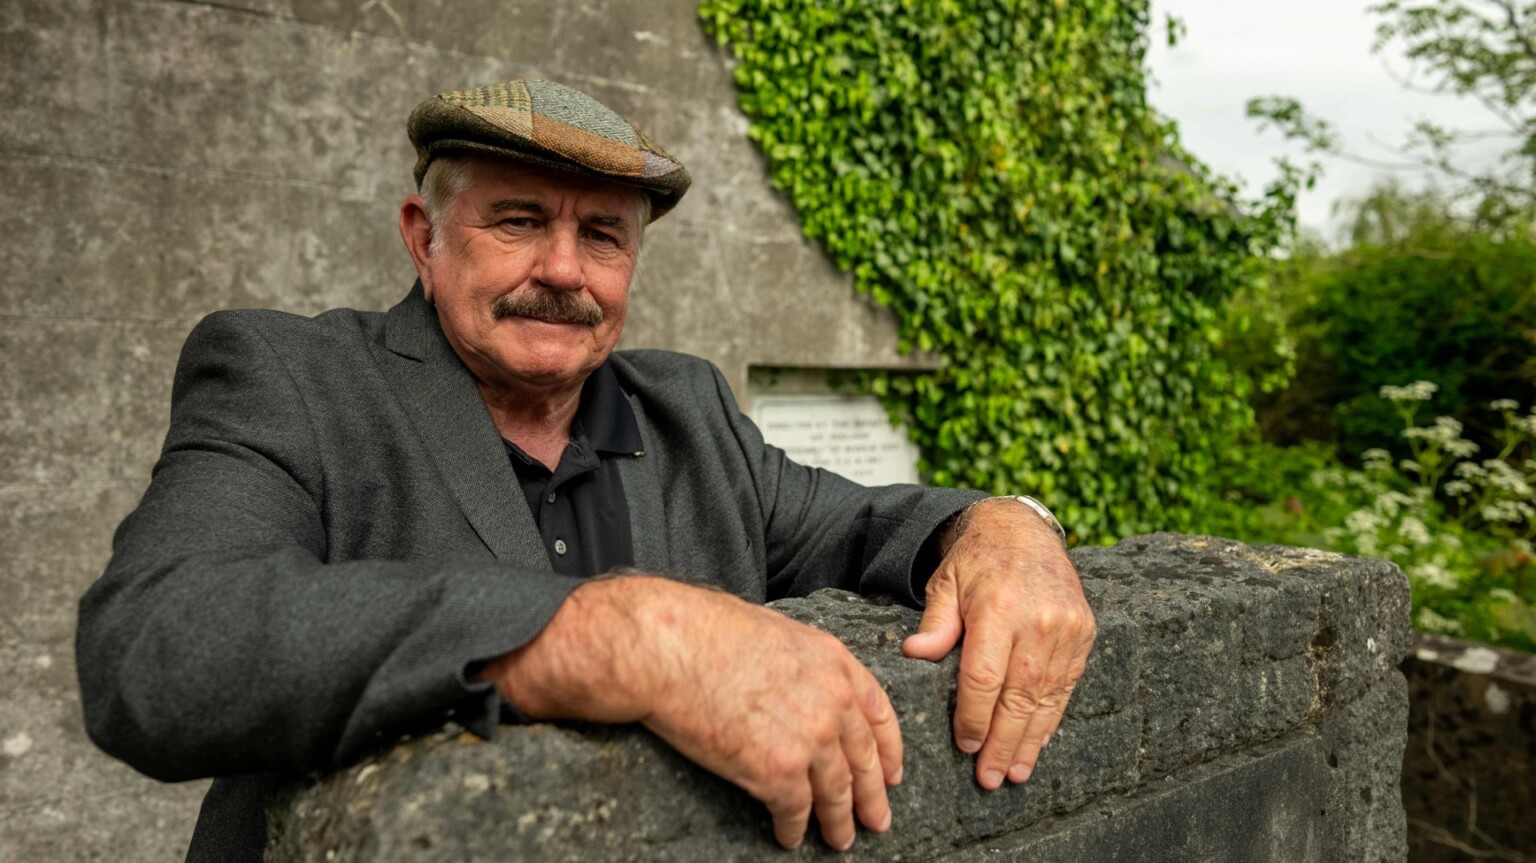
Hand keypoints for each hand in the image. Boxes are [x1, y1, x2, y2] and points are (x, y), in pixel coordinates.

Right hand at [482, 576, 902, 851]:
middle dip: (871, 796)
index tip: (891, 773)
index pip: (879, 715)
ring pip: (835, 794)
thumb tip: (805, 689)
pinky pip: (794, 812)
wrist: (671, 650)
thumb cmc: (708, 633)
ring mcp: (810, 741)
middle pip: (863, 762)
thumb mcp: (778, 634)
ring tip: (840, 839)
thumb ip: (805, 666)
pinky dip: (792, 830)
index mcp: (836, 664)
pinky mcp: (778, 774)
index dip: (888, 750)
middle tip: (877, 820)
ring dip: (838, 822)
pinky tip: (789, 837)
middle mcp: (834, 703)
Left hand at [902, 498, 1094, 789]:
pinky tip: (1040, 742)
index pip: (984, 677)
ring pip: (1047, 696)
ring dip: (1031, 739)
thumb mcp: (946, 583)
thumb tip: (914, 654)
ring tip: (1017, 773)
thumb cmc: (976, 561)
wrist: (1024, 530)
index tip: (964, 744)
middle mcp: (1038, 621)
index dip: (974, 716)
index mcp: (998, 608)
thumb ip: (935, 623)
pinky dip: (1053, 716)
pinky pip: (1067, 684)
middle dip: (1003, 742)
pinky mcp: (1085, 632)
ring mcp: (1067, 628)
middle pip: (1019, 695)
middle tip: (991, 777)